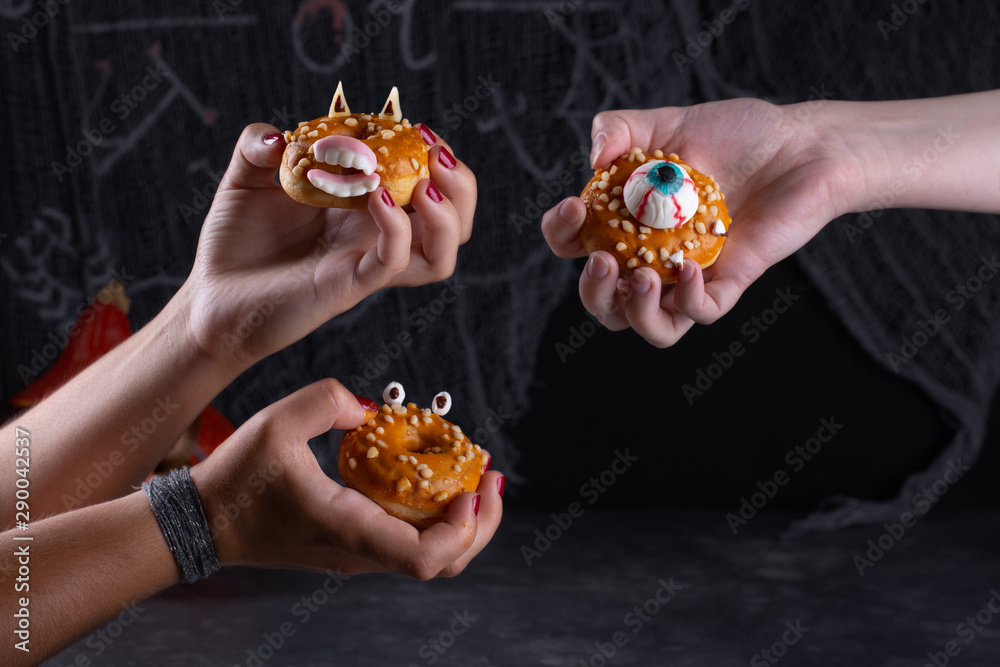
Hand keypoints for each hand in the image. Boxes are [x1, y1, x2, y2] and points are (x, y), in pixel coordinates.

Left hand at [182, 123, 476, 367]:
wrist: (210, 299)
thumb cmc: (235, 244)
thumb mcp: (245, 180)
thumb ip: (257, 146)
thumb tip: (278, 136)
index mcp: (366, 208)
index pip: (428, 183)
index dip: (436, 155)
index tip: (417, 127)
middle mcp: (376, 237)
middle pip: (455, 221)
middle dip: (461, 183)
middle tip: (437, 155)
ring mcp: (366, 263)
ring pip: (440, 253)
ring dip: (447, 215)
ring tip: (425, 185)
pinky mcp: (348, 285)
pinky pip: (392, 262)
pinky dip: (396, 228)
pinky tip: (375, 197)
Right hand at [190, 379, 503, 578]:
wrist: (200, 523)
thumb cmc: (235, 477)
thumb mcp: (277, 422)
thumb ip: (329, 400)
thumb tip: (372, 408)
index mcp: (349, 530)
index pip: (425, 558)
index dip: (465, 528)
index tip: (474, 487)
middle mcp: (360, 554)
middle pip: (445, 563)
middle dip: (483, 523)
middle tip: (495, 477)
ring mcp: (357, 556)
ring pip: (432, 557)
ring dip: (464, 520)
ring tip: (477, 476)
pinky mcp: (352, 547)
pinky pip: (410, 542)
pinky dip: (436, 517)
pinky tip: (436, 480)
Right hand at [542, 98, 855, 346]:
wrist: (802, 144)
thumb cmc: (739, 134)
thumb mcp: (669, 122)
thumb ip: (620, 128)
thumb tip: (594, 160)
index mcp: (628, 222)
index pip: (575, 244)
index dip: (562, 234)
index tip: (577, 206)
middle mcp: (653, 256)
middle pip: (605, 302)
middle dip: (592, 291)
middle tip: (604, 259)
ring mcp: (690, 274)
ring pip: (650, 325)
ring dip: (634, 311)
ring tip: (642, 278)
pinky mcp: (729, 282)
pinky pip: (701, 313)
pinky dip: (689, 300)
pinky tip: (689, 268)